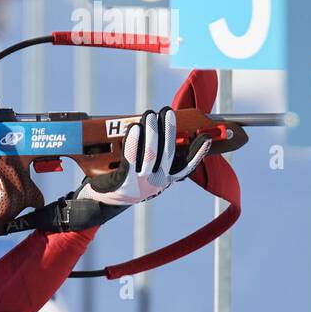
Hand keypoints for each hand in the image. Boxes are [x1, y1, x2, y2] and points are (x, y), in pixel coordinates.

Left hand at [78, 107, 210, 207]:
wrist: (104, 200)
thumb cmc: (125, 180)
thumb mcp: (145, 172)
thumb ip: (156, 157)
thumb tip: (161, 129)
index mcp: (165, 179)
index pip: (186, 165)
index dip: (197, 151)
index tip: (206, 137)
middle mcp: (157, 182)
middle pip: (168, 152)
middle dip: (169, 129)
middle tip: (166, 111)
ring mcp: (141, 183)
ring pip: (151, 153)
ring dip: (152, 131)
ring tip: (150, 114)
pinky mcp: (125, 181)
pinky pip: (131, 158)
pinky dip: (134, 142)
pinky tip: (135, 128)